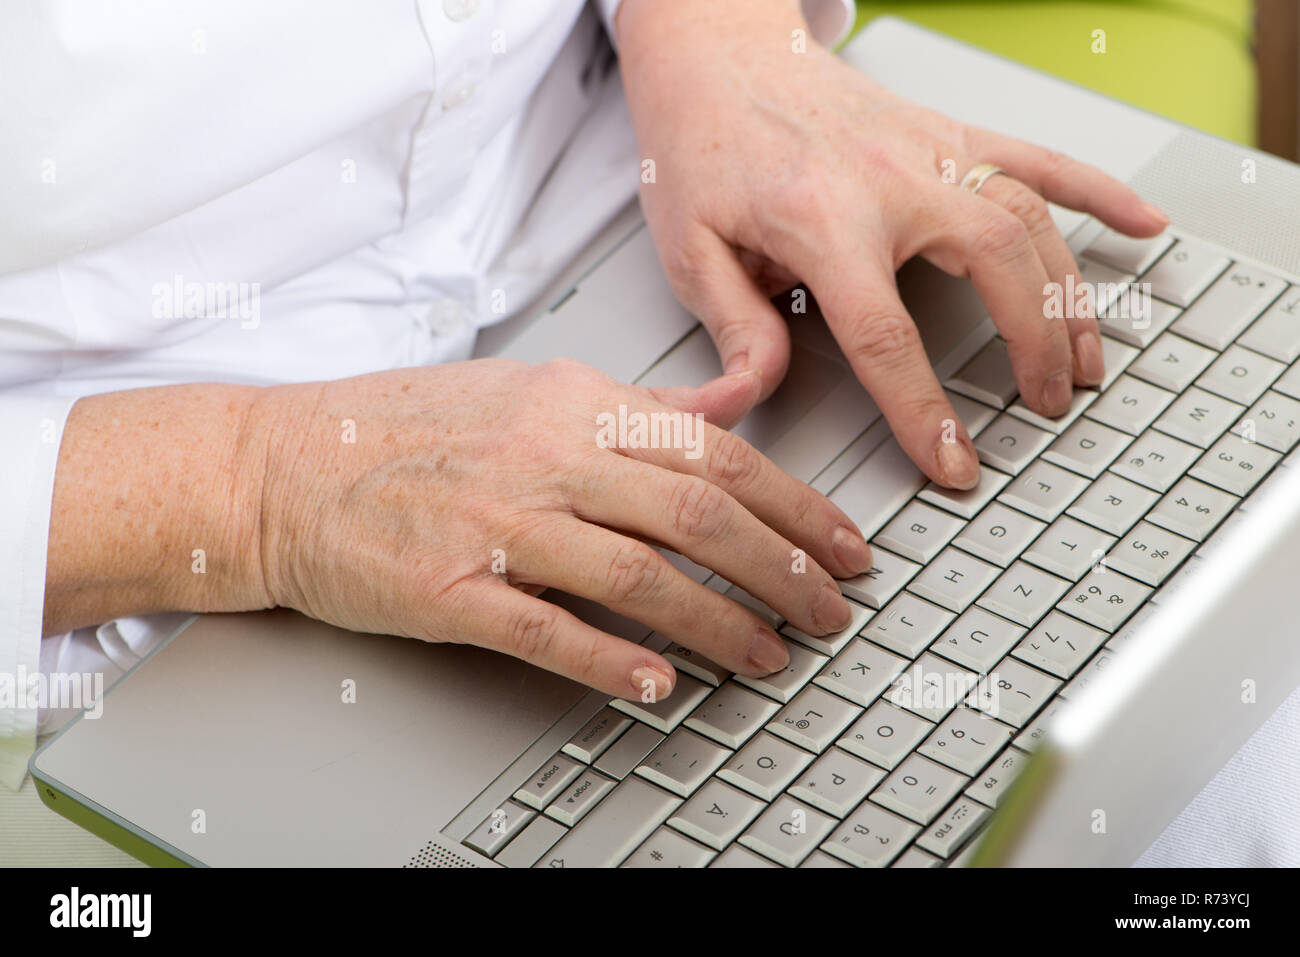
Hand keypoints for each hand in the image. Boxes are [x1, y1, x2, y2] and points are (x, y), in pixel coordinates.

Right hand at [248, 358, 873, 699]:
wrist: (283, 466)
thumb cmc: (402, 428)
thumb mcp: (527, 386)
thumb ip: (632, 405)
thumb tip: (723, 409)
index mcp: (572, 401)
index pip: (716, 453)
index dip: (796, 505)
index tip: (843, 545)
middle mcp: (544, 456)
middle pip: (698, 515)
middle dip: (784, 569)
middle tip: (829, 610)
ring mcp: (497, 525)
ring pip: (640, 577)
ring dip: (718, 624)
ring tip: (768, 655)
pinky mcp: (449, 591)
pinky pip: (549, 632)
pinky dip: (613, 663)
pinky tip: (660, 687)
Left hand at [615, 0, 1168, 487]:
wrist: (716, 52)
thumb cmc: (701, 147)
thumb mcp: (688, 250)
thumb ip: (735, 330)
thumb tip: (749, 401)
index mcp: (822, 220)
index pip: (887, 337)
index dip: (925, 411)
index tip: (954, 462)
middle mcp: (891, 180)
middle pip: (995, 268)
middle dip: (1033, 346)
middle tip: (1046, 408)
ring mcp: (928, 149)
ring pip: (1029, 219)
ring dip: (1070, 293)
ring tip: (1088, 358)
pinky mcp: (944, 131)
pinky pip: (1037, 158)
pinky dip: (1096, 192)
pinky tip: (1141, 224)